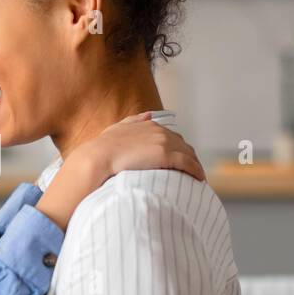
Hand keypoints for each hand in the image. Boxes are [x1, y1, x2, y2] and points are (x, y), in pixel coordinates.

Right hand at [36, 113, 205, 229]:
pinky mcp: (165, 154)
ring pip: (187, 152)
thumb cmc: (99, 154)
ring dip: (194, 164)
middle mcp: (156, 130)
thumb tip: (148, 115)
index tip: (179, 158)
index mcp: (144, 125)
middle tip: (192, 171)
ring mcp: (162, 141)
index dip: (175, 147)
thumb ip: (131, 122)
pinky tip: (199, 179)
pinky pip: (187, 162)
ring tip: (197, 177)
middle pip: (180, 142)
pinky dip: (195, 170)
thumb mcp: (114, 132)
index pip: (168, 135)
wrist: (94, 161)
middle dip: (187, 155)